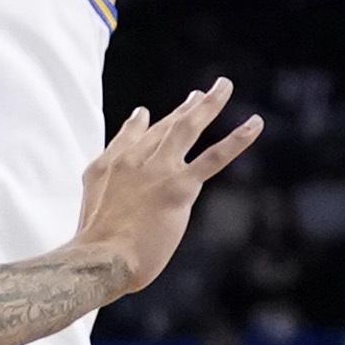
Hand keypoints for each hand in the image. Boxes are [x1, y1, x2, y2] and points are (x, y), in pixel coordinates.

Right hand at [75, 81, 262, 295]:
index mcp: (108, 167)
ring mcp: (158, 170)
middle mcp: (133, 160)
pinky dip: (237, 139)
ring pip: (187, 128)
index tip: (144, 114)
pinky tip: (254, 124)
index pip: (128, 138)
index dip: (139, 124)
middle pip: (163, 127)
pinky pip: (214, 157)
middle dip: (183, 109)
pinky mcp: (180, 186)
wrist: (100, 258)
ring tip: (224, 85)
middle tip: (200, 94)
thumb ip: (105, 189)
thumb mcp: (90, 207)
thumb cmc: (94, 247)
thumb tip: (118, 194)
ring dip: (208, 105)